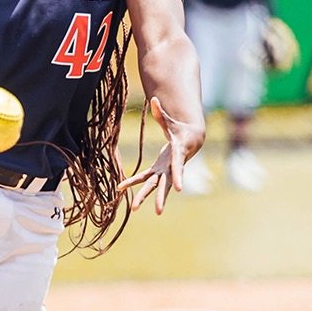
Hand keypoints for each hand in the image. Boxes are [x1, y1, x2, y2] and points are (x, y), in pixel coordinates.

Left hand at [114, 97, 203, 214]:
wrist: (190, 140)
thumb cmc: (180, 130)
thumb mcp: (171, 122)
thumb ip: (161, 114)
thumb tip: (153, 99)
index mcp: (177, 156)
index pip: (178, 168)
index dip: (179, 176)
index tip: (180, 189)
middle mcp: (171, 168)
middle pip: (164, 184)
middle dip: (160, 197)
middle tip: (157, 211)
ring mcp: (164, 171)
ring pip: (154, 186)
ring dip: (144, 196)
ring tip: (134, 209)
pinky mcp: (158, 171)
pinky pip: (145, 178)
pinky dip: (133, 182)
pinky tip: (120, 187)